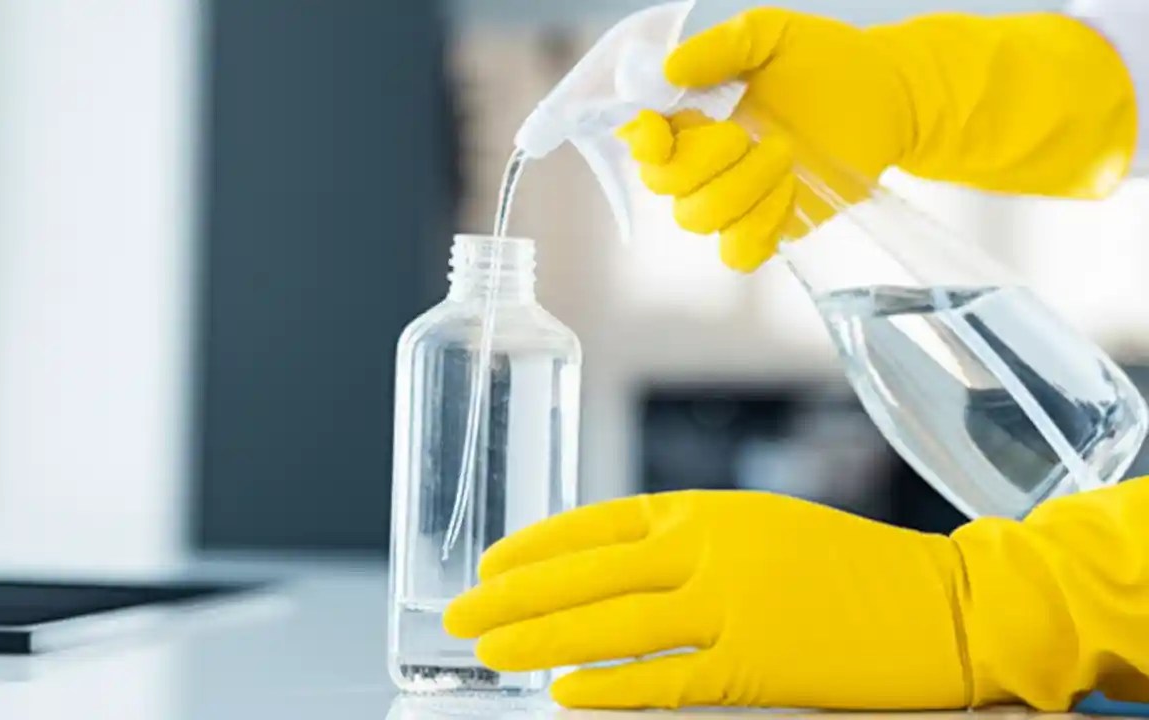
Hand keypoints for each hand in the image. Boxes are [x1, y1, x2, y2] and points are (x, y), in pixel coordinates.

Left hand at [444, 490, 968, 709]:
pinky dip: (609, 687)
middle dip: (514, 597)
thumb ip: (688, 539)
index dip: (535, 547)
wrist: (944, 601)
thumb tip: (613, 566)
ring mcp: (731, 606)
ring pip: (612, 625)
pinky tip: (563, 693)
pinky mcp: (758, 664)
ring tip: (490, 653)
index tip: (490, 566)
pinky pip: (666, 679)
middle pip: (587, 575)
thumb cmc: (851, 563)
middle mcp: (708, 550)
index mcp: (705, 509)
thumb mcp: (759, 524)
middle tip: (459, 615)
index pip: (595, 525)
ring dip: (542, 639)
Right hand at [619, 9, 1136, 271]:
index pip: (642, 145)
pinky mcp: (770, 228)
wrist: (889, 93)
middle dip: (700, 161)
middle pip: (665, 186)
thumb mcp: (770, 34)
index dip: (641, 143)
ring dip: (738, 188)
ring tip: (783, 152)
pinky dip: (756, 227)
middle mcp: (704, 163)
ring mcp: (735, 200)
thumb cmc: (828, 60)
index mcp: (692, 116)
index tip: (661, 129)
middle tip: (746, 132)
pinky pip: (738, 252)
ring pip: (698, 218)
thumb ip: (719, 47)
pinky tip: (788, 193)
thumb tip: (669, 70)